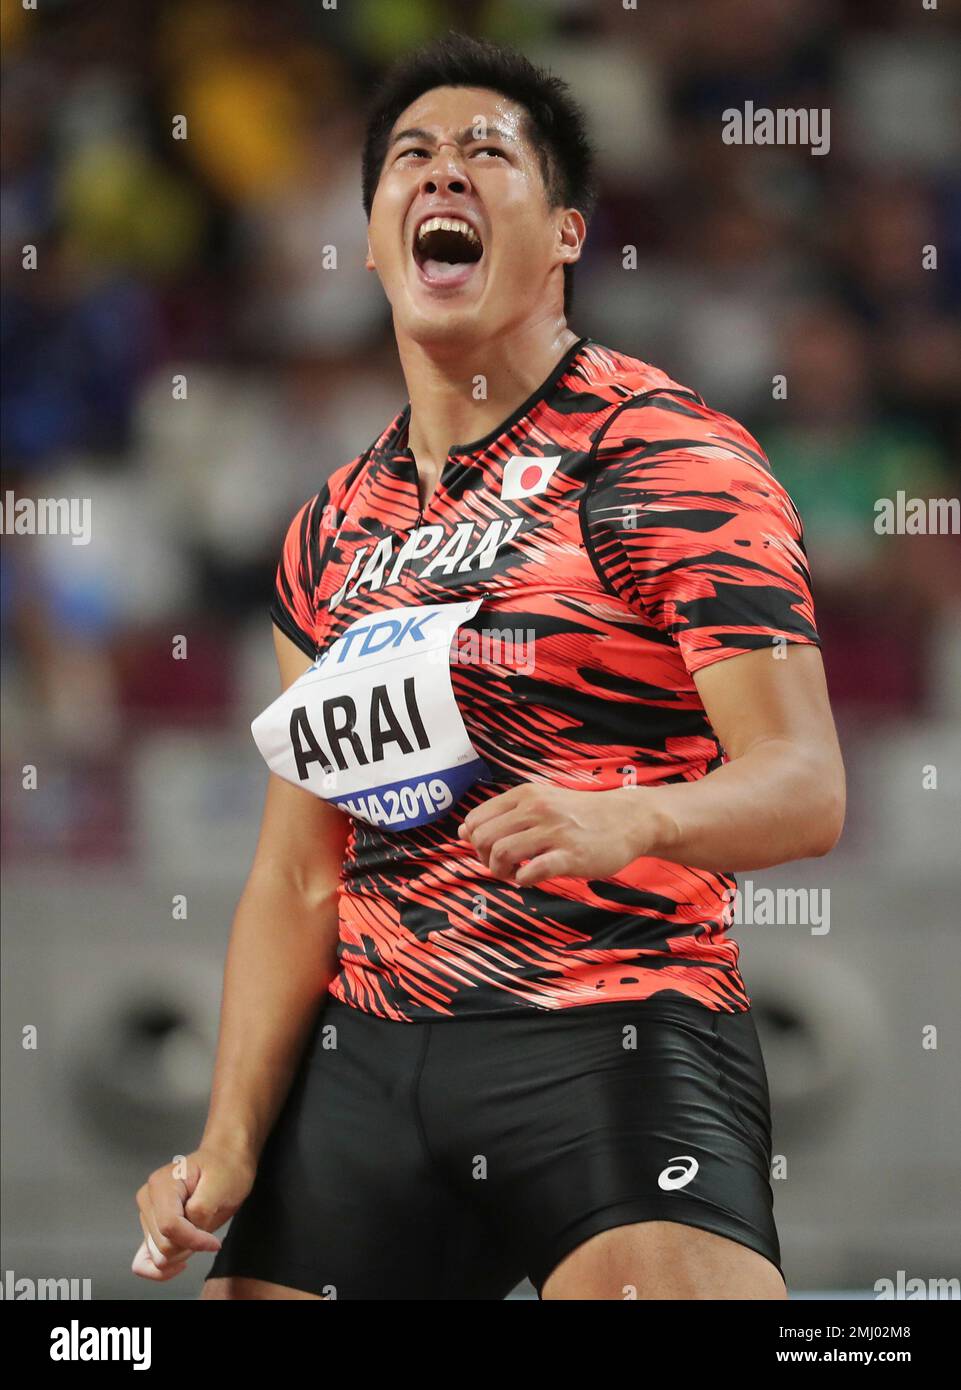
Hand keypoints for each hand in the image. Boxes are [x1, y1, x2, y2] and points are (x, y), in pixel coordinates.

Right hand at [132, 1144, 256, 1280]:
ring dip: (182, 1252)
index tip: (214, 1241)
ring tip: (198, 1232)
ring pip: (158, 1256)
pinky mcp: (150, 1229)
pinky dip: (162, 1269)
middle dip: (189, 1245)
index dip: (193, 1239)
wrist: (224, 1163)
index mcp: (161, 1184)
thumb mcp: (220, 1185)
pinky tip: (182, 1262)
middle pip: (163, 1245)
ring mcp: (147, 1215)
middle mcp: (147, 1199)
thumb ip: (201, 1208)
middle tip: (208, 1231)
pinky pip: (145, 1261)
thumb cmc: (224, 1170)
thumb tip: (188, 1229)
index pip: (169, 1227)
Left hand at [457, 783, 673, 885]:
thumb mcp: (540, 803)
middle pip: (484, 838)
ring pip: (502, 853)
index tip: (490, 851)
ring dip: (501, 872)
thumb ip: (503, 815)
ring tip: (515, 874)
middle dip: (484, 859)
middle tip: (502, 866)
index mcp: (525, 795)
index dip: (474, 842)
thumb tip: (462, 831)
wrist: (628, 819)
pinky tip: (531, 879)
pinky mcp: (570, 855)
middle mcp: (536, 809)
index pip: (475, 820)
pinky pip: (531, 871)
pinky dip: (522, 880)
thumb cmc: (579, 815)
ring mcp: (554, 832)